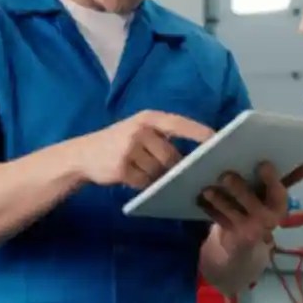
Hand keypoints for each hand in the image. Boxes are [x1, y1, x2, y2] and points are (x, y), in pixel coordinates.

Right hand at [70, 110, 213, 188]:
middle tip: (176, 175)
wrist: (83, 154)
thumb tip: (197, 156)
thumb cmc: (119, 142)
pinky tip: (134, 178)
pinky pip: (144, 182)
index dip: (200, 134)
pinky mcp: (121, 167)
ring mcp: (129, 149)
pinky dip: (143, 184)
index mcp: (148, 118)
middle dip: (175, 169)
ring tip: (144, 172)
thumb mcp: (139, 130)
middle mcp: (140, 130)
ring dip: (156, 177)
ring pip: (158, 172)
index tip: (219, 143)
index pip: (180, 124)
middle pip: (171, 156)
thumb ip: (164, 137)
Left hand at [199, 161, 302, 251]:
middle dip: (240, 190)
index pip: (278, 192)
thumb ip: (287, 178)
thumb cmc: (259, 208)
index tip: (263, 164)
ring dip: (220, 200)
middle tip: (226, 174)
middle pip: (253, 205)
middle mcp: (267, 220)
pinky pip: (218, 221)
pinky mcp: (232, 237)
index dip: (271, 179)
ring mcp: (249, 230)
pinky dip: (208, 209)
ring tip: (207, 188)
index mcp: (279, 206)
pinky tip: (198, 198)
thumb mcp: (272, 195)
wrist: (245, 244)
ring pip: (233, 214)